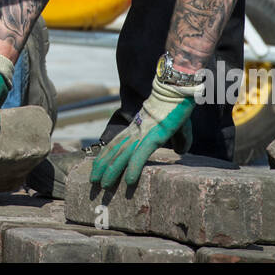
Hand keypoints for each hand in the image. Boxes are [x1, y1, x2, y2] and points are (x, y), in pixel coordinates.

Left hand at [91, 74, 201, 188]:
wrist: (179, 89)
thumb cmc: (178, 106)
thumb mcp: (178, 127)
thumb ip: (180, 140)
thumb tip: (181, 151)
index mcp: (138, 127)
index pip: (117, 143)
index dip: (106, 156)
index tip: (98, 169)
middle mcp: (135, 131)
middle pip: (113, 150)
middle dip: (101, 167)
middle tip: (92, 183)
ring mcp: (143, 133)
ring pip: (121, 155)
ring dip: (110, 171)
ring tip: (100, 185)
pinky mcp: (153, 136)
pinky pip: (140, 155)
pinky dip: (133, 168)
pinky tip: (128, 181)